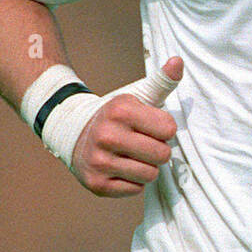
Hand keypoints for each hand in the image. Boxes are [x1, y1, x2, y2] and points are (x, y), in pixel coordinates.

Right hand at [71, 57, 182, 196]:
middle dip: (157, 150)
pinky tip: (120, 168)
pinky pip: (135, 189)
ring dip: (146, 167)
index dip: (163, 129)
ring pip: (150, 175)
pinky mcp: (97, 184)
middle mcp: (107, 135)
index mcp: (120, 110)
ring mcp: (99, 161)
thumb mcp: (137, 95)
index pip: (169, 129)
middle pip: (162, 155)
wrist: (72, 133)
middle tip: (141, 143)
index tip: (148, 126)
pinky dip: (132, 182)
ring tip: (131, 156)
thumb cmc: (116, 116)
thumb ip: (162, 81)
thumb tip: (178, 61)